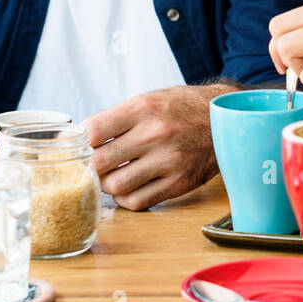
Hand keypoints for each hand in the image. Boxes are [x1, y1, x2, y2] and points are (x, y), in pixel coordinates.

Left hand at [83, 85, 223, 209]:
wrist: (226, 119)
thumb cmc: (183, 109)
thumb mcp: (149, 100)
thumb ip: (115, 119)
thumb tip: (76, 140)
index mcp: (143, 108)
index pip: (92, 131)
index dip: (80, 142)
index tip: (83, 146)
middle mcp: (155, 134)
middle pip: (99, 162)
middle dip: (91, 166)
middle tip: (96, 164)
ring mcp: (169, 161)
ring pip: (115, 186)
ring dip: (108, 184)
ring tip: (115, 175)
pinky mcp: (180, 182)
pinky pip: (137, 201)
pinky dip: (127, 197)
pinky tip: (132, 185)